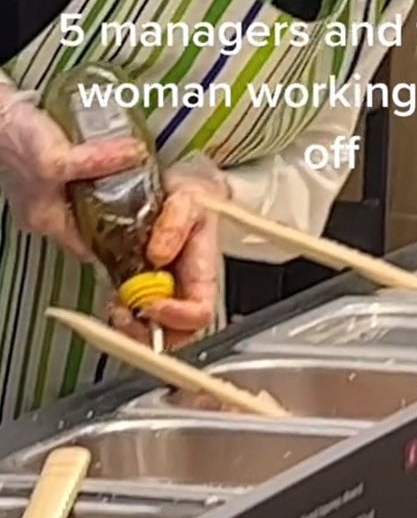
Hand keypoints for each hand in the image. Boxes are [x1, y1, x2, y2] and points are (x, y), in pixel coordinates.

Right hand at [0, 87, 146, 259]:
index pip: (91, 249)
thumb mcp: (56, 159)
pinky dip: (110, 171)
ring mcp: (55, 189)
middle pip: (97, 223)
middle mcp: (50, 210)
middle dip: (126, 215)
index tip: (153, 238)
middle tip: (158, 206)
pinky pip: (92, 177)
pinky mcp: (60, 169)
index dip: (121, 247)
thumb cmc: (15, 139)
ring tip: (151, 184)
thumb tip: (138, 155)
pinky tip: (128, 161)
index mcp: (47, 220)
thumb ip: (96, 160)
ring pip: (97, 198)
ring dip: (121, 190)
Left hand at [109, 158, 222, 350]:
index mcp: (203, 269)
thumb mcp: (188, 196)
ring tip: (116, 305)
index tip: (150, 304)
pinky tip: (113, 298)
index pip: (200, 311)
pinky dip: (118, 315)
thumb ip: (176, 223)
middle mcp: (184, 286)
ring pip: (152, 332)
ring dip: (130, 327)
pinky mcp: (136, 286)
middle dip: (149, 332)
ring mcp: (160, 290)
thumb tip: (159, 256)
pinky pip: (132, 317)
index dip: (176, 316)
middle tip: (126, 312)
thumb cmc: (187, 191)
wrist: (166, 183)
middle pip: (178, 333)